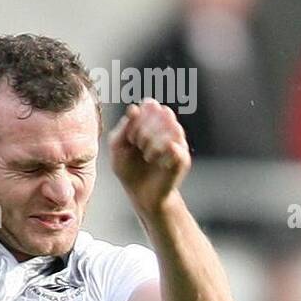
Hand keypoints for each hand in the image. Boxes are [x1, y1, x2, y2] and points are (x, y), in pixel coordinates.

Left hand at [110, 99, 191, 213]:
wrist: (140, 194)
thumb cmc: (129, 168)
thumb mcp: (118, 147)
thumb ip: (123, 127)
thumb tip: (134, 108)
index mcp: (152, 123)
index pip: (151, 106)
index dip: (139, 116)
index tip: (129, 134)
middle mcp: (168, 129)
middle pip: (163, 113)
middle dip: (145, 127)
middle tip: (136, 144)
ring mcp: (178, 142)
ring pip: (173, 128)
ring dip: (153, 140)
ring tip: (146, 155)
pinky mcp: (183, 158)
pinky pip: (176, 146)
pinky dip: (163, 152)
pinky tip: (153, 160)